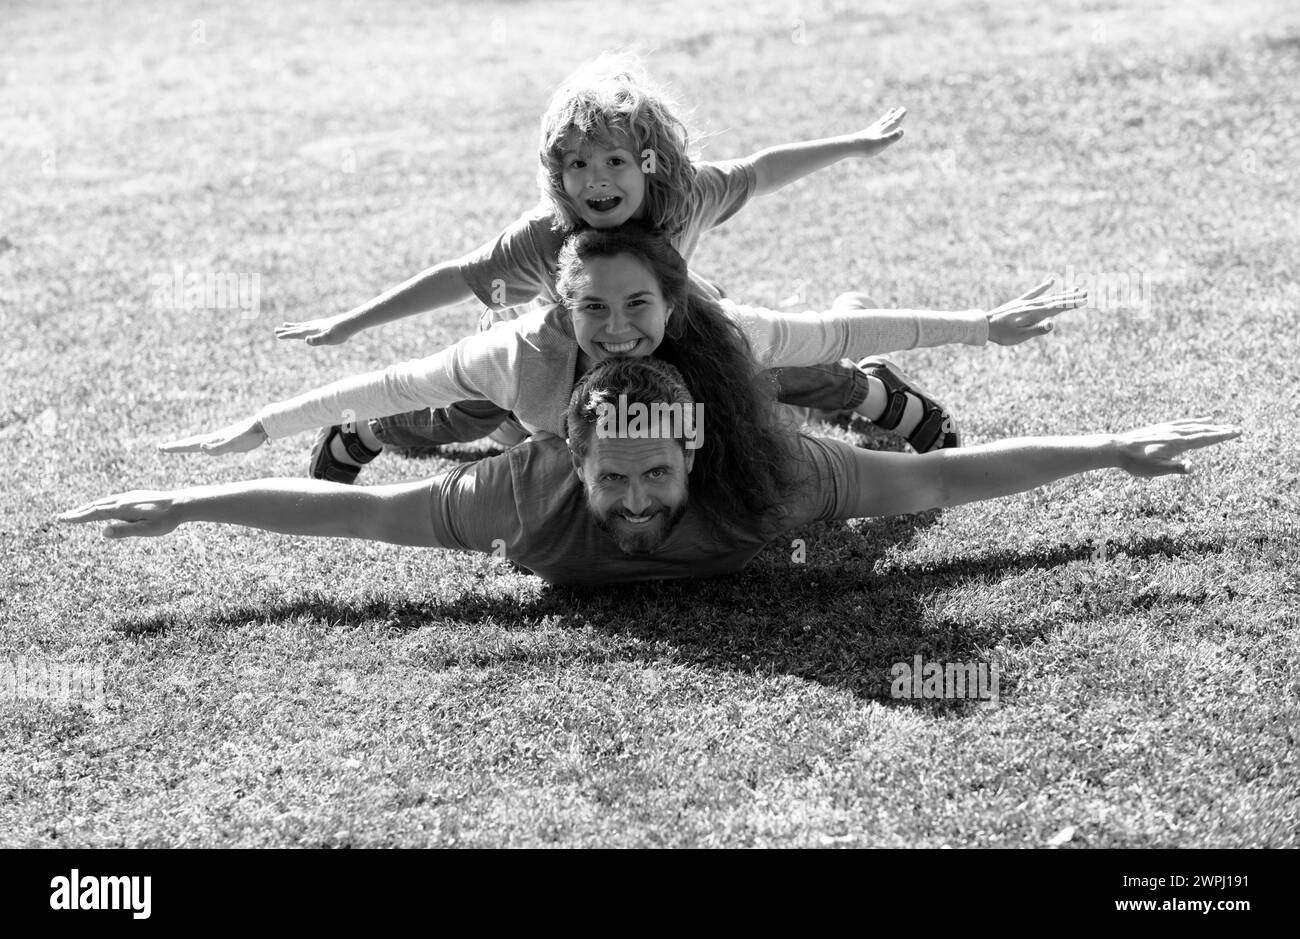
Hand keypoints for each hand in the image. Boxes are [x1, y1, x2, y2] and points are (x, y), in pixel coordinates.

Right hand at [58, 490, 185, 537]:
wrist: (182, 503)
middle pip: (96, 506)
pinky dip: (102, 504)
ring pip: (104, 502)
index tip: (63, 518)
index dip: (78, 517)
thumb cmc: (166, 519)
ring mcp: (129, 497)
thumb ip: (125, 530)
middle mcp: (123, 500)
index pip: (95, 513)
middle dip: (79, 512)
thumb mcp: (147, 529)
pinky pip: (113, 500)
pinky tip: (103, 508)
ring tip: (78, 513)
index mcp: (123, 508)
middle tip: (62, 517)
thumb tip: (103, 532)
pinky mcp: (136, 496)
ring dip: (89, 507)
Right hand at [159, 416, 267, 454]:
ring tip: (179, 447)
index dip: (176, 448)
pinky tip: (204, 447)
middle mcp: (215, 438)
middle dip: (177, 446)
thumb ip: (219, 447)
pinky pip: (211, 445)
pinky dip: (203, 447)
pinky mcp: (230, 441)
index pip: (190, 445)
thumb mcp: (235, 443)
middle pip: (192, 443)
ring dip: (188, 446)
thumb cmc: (251, 434)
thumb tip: (201, 448)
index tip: (161, 448)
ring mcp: (221, 439)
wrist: (264, 425)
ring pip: (200, 443)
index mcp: (213, 439)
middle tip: (162, 448)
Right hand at [275, 314, 355, 345]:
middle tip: (275, 331)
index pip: (296, 334)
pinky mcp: (322, 325)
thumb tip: (306, 340)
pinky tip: (304, 326)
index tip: (278, 335)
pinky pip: (308, 325)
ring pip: (301, 326)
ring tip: (284, 325)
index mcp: (311, 331)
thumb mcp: (328, 338)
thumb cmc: (339, 333)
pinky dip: (303, 325)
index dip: (287, 335)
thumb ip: (317, 340)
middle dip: (286, 331)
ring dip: (293, 327)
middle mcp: (312, 326)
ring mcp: (317, 325)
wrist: (349, 323)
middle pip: (296, 329)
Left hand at [854, 106, 906, 156]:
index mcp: (882, 131)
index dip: (899, 116)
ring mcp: (870, 132)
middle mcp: (877, 129)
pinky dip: (877, 124)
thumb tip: (902, 130)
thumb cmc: (866, 147)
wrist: (848, 146)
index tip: (904, 109)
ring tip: (890, 112)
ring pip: (881, 122)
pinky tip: (875, 125)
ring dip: (887, 117)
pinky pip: (873, 128)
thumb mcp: (881, 143)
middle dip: (895, 115)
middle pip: (888, 120)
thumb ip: (892, 137)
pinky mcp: (864, 136)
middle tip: (900, 109)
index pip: (893, 122)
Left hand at [986, 279, 1088, 344]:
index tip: (1085, 300)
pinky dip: (1044, 286)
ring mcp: (1026, 302)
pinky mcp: (1020, 302)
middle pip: (1057, 300)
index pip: (1058, 308)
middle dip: (1072, 297)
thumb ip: (1037, 330)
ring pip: (1049, 296)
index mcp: (1035, 314)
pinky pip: (1034, 292)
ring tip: (1076, 288)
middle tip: (1087, 292)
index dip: (1072, 304)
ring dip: (1063, 292)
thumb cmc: (1002, 334)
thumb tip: (1052, 324)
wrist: (984, 325)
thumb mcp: (1020, 336)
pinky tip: (1051, 280)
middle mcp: (1033, 305)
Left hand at [1113, 420, 1240, 476]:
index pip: (1205, 439)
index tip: (1236, 432)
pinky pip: (1183, 423)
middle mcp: (1175, 433)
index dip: (1222, 436)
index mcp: (1177, 443)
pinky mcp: (1162, 428)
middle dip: (1221, 431)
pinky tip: (1202, 421)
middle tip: (1238, 430)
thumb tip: (1193, 467)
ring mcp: (1168, 429)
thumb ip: (1176, 468)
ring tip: (1224, 426)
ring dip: (1211, 426)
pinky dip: (1195, 422)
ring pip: (1195, 426)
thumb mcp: (1156, 470)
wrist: (1117, 448)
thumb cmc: (1137, 463)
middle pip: (1203, 431)